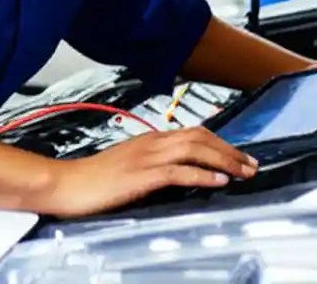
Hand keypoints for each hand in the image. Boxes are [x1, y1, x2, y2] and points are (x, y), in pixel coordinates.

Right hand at [37, 128, 258, 217]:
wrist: (65, 184)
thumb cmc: (91, 180)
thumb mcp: (127, 167)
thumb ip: (151, 166)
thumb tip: (175, 173)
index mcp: (147, 140)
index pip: (191, 133)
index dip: (219, 142)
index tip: (237, 154)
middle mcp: (150, 143)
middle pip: (199, 137)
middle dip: (229, 149)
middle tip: (250, 163)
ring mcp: (146, 157)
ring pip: (194, 149)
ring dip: (224, 159)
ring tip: (243, 171)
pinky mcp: (142, 175)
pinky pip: (179, 171)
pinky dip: (203, 173)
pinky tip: (218, 180)